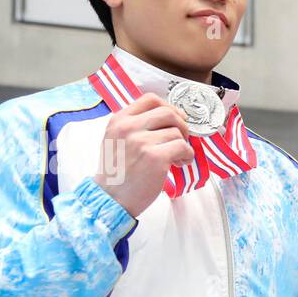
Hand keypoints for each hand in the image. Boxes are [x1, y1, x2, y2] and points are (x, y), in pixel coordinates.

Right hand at [94, 93, 194, 217]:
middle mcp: (129, 127)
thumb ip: (135, 126)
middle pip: (168, 112)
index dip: (168, 107)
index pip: (150, 99)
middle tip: (181, 139)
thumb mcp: (116, 140)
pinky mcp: (155, 158)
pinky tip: (179, 164)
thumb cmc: (116, 173)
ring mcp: (142, 142)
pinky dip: (187, 156)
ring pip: (177, 132)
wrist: (110, 198)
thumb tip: (169, 117)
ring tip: (176, 158)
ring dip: (183, 145)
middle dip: (181, 125)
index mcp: (119, 120)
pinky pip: (183, 147)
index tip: (175, 120)